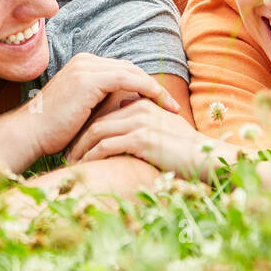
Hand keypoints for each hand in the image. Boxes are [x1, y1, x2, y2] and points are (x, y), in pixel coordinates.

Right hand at [25, 53, 183, 157]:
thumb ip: (102, 105)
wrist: (30, 133)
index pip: (122, 71)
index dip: (143, 86)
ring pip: (132, 71)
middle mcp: (85, 61)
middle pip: (129, 68)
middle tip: (173, 106)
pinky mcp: (89, 78)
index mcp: (83, 66)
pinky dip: (147, 88)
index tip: (162, 104)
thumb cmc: (53, 131)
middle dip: (153, 86)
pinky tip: (160, 102)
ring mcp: (86, 67)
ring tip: (172, 108)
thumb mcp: (82, 112)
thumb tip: (129, 112)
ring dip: (155, 88)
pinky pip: (128, 79)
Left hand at [66, 99, 221, 180]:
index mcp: (142, 103)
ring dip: (80, 148)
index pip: (105, 110)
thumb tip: (122, 133)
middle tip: (65, 153)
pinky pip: (106, 146)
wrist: (206, 158)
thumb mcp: (162, 132)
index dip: (87, 125)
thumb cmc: (185, 150)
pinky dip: (91, 156)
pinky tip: (83, 167)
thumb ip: (142, 126)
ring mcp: (139, 122)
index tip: (73, 140)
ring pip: (97, 131)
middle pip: (97, 119)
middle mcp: (139, 108)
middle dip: (78, 137)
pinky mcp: (141, 138)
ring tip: (69, 163)